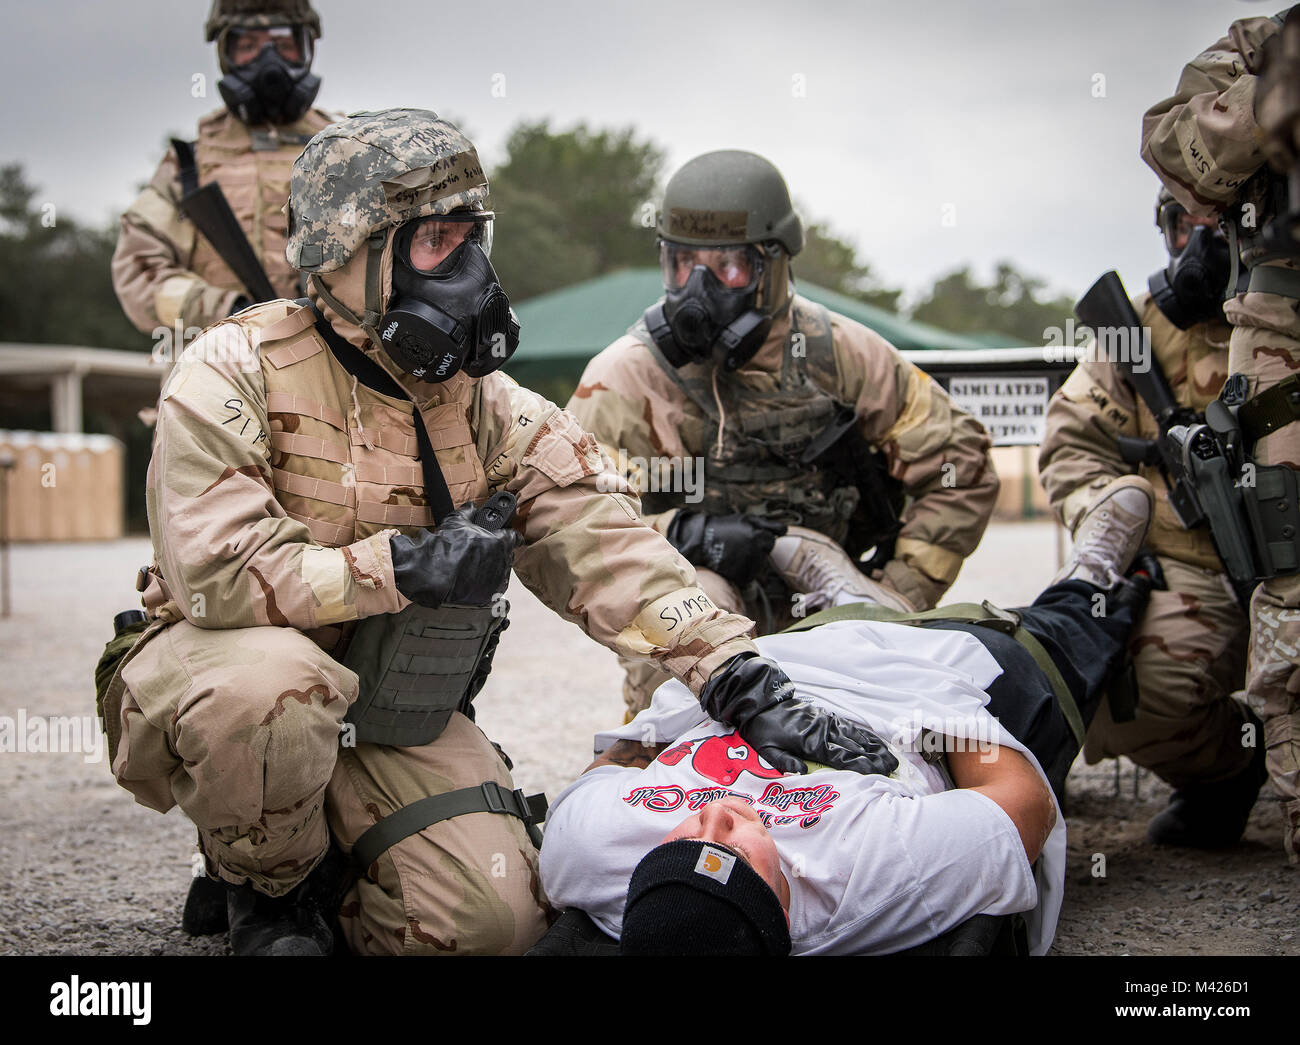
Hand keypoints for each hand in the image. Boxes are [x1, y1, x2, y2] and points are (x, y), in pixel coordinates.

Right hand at [389, 492, 520, 607]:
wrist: (431, 575)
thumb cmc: (445, 547)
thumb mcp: (456, 522)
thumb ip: (468, 512)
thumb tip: (472, 507)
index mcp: (500, 543)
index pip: (515, 537)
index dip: (509, 535)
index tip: (504, 536)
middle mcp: (502, 562)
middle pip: (506, 555)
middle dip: (496, 552)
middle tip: (481, 551)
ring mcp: (497, 581)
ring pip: (500, 572)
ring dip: (491, 568)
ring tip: (473, 566)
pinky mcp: (489, 596)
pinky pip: (492, 588)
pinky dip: (485, 583)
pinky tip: (472, 579)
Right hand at [665, 511, 786, 585]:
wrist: (702, 541)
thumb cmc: (726, 528)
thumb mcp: (747, 520)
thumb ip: (769, 525)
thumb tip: (785, 531)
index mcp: (759, 536)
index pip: (770, 541)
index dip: (760, 538)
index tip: (748, 536)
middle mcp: (756, 552)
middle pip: (765, 553)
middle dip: (756, 549)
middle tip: (740, 544)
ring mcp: (749, 565)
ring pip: (759, 565)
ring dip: (751, 560)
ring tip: (735, 552)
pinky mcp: (742, 576)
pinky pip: (750, 575)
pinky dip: (743, 570)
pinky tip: (733, 562)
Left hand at [699, 653, 897, 775]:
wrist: (762, 701)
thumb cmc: (762, 728)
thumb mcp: (766, 750)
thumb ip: (785, 762)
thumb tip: (803, 772)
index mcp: (810, 742)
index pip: (841, 757)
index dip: (862, 765)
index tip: (879, 772)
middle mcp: (822, 731)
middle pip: (854, 747)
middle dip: (875, 758)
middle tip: (893, 768)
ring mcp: (825, 722)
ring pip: (855, 735)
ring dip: (873, 746)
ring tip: (890, 756)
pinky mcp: (825, 716)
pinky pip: (848, 726)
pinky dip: (863, 734)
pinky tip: (873, 740)